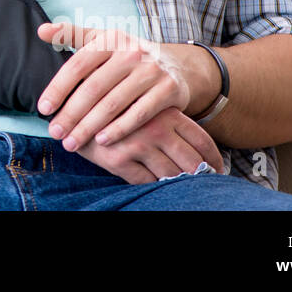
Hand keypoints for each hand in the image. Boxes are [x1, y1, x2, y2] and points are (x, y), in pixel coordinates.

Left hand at [35, 20, 208, 153]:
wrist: (175, 66)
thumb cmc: (126, 55)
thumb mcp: (101, 40)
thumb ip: (71, 34)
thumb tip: (41, 30)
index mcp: (110, 39)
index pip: (77, 66)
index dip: (58, 88)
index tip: (43, 108)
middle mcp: (131, 52)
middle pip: (93, 88)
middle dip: (71, 113)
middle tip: (55, 132)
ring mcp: (151, 70)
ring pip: (113, 103)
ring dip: (89, 126)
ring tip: (72, 142)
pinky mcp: (168, 89)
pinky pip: (139, 114)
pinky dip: (119, 129)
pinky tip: (101, 141)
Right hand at [70, 105, 224, 183]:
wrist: (74, 107)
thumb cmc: (115, 107)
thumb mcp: (145, 106)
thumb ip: (169, 122)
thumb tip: (200, 154)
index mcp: (166, 112)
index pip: (202, 140)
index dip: (213, 159)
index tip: (217, 169)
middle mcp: (155, 128)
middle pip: (191, 162)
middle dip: (200, 176)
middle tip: (203, 182)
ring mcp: (137, 145)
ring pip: (171, 175)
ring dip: (177, 183)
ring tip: (180, 185)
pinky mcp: (118, 160)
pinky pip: (145, 182)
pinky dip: (152, 184)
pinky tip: (153, 181)